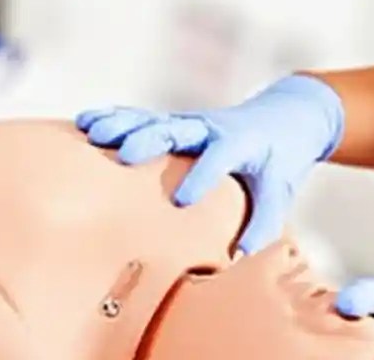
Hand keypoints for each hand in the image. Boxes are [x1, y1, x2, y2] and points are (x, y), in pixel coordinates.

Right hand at [75, 75, 343, 253]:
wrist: (288, 115)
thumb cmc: (282, 157)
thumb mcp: (280, 188)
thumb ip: (263, 223)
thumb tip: (240, 258)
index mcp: (242, 141)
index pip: (222, 155)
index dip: (203, 175)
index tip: (182, 201)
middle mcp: (212, 127)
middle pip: (179, 129)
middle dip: (151, 140)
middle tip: (125, 156)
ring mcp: (191, 123)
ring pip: (154, 120)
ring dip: (123, 124)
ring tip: (92, 132)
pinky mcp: (176, 123)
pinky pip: (143, 118)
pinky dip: (115, 118)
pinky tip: (85, 122)